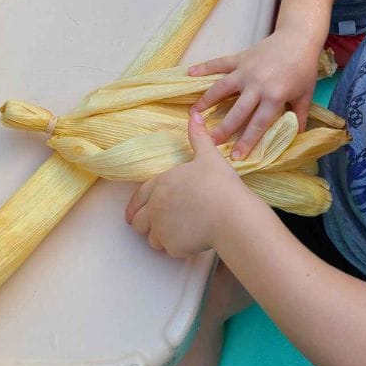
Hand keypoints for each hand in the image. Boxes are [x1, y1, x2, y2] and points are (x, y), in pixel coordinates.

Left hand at [126, 112, 244, 256]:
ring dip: (161, 237)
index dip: (135, 206)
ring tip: (179, 231)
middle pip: (138, 222)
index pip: (138, 198)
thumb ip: (198, 136)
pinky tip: (190, 240)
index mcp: (160, 183)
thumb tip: (194, 114)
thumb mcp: (209, 156)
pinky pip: (168, 250)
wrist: (231, 214)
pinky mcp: (172, 246)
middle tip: (161, 224)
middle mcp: (155, 207)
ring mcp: (162, 228)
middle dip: (146, 224)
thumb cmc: (220, 184)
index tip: (134, 214)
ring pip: (151, 239)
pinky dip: (176, 247)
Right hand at [189, 28, 319, 158]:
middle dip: (223, 129)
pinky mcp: (240, 58)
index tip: (235, 156)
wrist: (298, 37)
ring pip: (222, 88)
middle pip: (237, 111)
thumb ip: (299, 116)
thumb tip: (296, 136)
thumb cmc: (303, 68)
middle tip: (209, 143)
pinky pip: (219, 64)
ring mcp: (246, 70)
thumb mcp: (305, 95)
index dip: (247, 142)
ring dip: (207, 101)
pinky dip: (204, 67)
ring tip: (193, 114)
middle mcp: (257, 85)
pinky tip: (189, 73)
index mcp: (274, 96)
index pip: (258, 124)